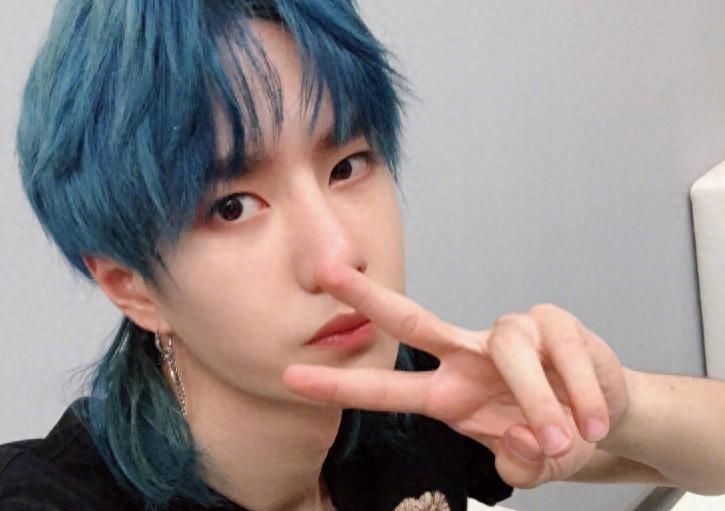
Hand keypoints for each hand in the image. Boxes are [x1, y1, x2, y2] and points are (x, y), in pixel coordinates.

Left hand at [282, 261, 628, 487]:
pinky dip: (582, 394)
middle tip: (325, 272)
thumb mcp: (532, 464)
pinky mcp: (554, 323)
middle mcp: (469, 356)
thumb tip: (520, 440)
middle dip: (366, 297)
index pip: (388, 386)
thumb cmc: (554, 436)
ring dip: (539, 401)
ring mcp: (510, 334)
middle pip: (412, 320)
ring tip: (565, 438)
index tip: (293, 377)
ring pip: (510, 351)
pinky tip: (593, 418)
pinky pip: (562, 352)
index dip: (341, 383)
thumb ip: (520, 463)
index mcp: (450, 394)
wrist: (605, 417)